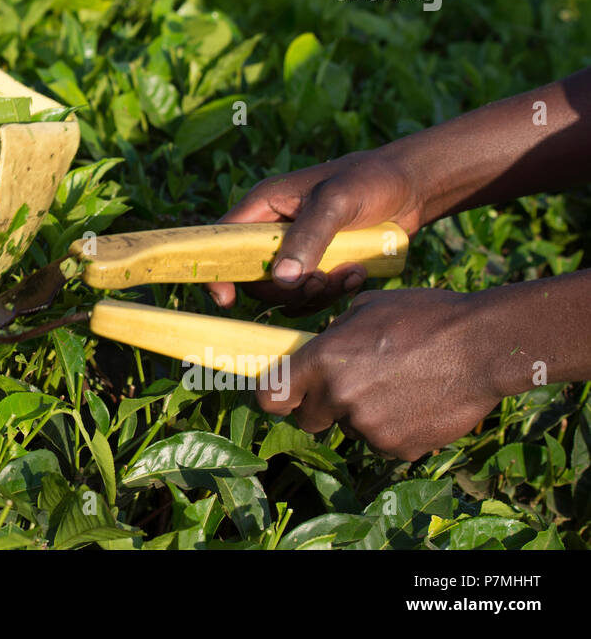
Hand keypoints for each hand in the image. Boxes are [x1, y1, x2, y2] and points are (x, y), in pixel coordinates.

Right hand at [206, 149, 424, 313]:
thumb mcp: (336, 202)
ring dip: (315, 292)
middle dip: (285, 288)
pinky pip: (312, 295)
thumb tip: (282, 279)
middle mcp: (275, 230)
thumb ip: (309, 237)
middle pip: (255, 276)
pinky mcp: (321, 266)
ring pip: (286, 291)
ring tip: (347, 274)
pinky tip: (357, 274)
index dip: (219, 270)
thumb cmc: (368, 180)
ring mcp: (298, 251)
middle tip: (319, 280)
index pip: (224, 241)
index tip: (227, 299)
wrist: (411, 187)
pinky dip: (333, 293)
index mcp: (264, 206)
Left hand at [256, 288, 502, 460]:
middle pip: (309, 420)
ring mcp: (369, 427)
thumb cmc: (426, 316)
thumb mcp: (367, 308)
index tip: (284, 396)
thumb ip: (336, 334)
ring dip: (364, 415)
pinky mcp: (399, 447)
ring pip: (351, 429)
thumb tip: (323, 346)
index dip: (275, 397)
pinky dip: (396, 429)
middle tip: (351, 387)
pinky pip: (385, 442)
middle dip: (322, 407)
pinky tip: (419, 402)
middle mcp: (339, 397)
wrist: (484, 345)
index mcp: (323, 360)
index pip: (271, 396)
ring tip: (400, 386)